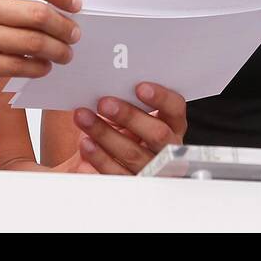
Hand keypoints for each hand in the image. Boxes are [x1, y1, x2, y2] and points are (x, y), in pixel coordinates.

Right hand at [0, 0, 79, 92]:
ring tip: (64, 54)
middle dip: (64, 27)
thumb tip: (50, 4)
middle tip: (75, 35)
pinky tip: (42, 67)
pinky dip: (37, 68)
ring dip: (56, 50)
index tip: (75, 4)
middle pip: (38, 13)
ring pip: (32, 42)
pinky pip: (17, 66)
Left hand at [69, 82, 186, 174]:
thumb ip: (127, 96)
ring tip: (84, 117)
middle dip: (130, 116)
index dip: (161, 98)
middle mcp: (167, 147)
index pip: (176, 109)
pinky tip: (86, 143)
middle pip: (158, 134)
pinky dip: (100, 158)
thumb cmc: (124, 126)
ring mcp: (153, 168)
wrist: (110, 158)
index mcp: (172, 123)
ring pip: (134, 154)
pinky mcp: (134, 183)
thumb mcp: (130, 110)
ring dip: (106, 134)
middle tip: (104, 103)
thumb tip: (109, 77)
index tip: (140, 87)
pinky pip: (118, 174)